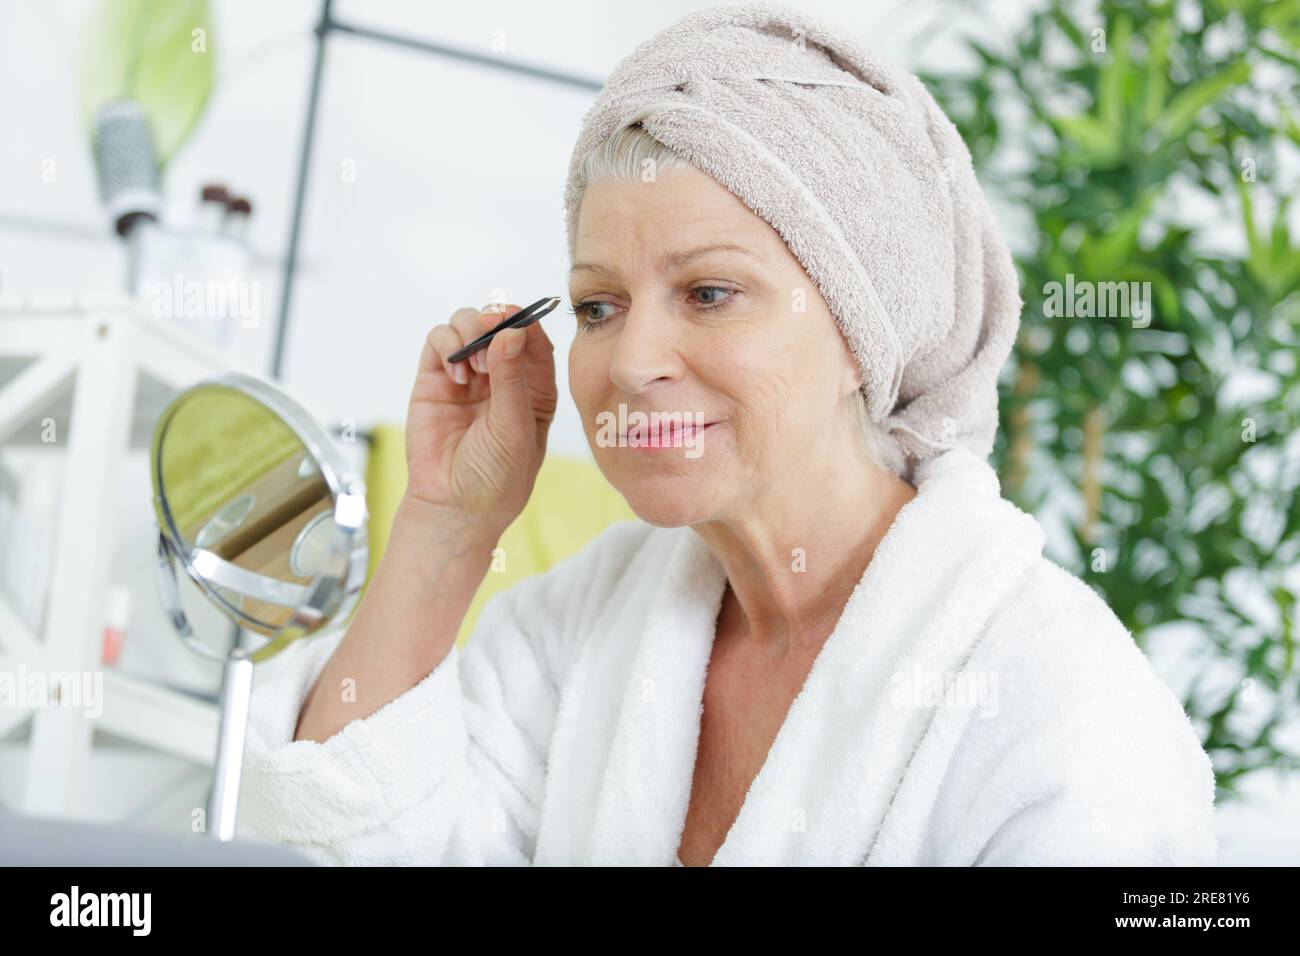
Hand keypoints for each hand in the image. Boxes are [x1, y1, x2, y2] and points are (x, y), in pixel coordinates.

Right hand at [403, 304, 557, 535]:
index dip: (524, 321)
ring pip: (468, 324)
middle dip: (495, 320)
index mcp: (534, 389)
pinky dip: (446, 345)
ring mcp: (467, 375)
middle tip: (489, 336)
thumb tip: (511, 331)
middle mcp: (502, 376)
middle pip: (499, 323)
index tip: (514, 316)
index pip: (534, 341)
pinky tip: (456, 375)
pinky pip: (439, 340)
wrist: (453, 506)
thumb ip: (513, 379)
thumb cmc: (495, 477)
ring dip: (470, 331)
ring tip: (474, 367)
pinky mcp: (435, 379)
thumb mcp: (515, 428)